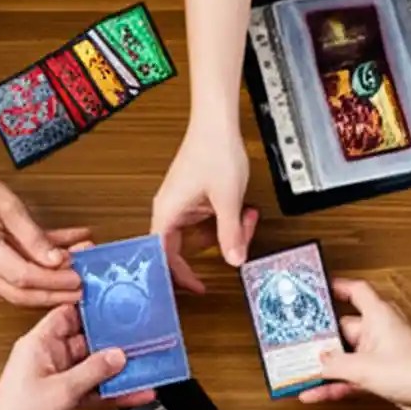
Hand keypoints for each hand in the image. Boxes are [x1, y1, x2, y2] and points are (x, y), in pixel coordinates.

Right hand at [0, 153, 90, 306]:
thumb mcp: (10, 206)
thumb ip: (35, 237)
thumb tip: (58, 261)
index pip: (21, 277)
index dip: (52, 281)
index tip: (76, 280)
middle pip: (17, 293)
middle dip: (52, 294)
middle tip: (79, 291)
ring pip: (15, 288)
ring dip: (47, 281)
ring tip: (75, 269)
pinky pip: (9, 274)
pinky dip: (34, 267)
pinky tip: (60, 253)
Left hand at [0, 305, 155, 409]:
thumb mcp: (62, 390)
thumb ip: (93, 370)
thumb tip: (117, 355)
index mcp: (38, 344)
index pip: (67, 314)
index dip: (91, 308)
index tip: (116, 306)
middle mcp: (47, 357)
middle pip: (85, 341)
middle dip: (112, 342)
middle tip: (139, 338)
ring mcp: (55, 378)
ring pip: (92, 367)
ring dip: (115, 371)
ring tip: (142, 368)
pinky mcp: (62, 398)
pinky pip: (92, 389)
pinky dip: (110, 391)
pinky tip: (133, 393)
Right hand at [151, 118, 257, 293]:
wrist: (218, 122)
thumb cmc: (214, 150)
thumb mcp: (228, 199)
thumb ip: (231, 233)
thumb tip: (234, 259)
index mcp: (167, 212)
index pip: (164, 256)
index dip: (179, 276)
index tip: (197, 287)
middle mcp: (170, 209)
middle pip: (184, 247)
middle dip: (216, 247)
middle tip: (237, 248)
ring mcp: (182, 203)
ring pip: (201, 233)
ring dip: (227, 231)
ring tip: (246, 218)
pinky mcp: (194, 197)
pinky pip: (207, 220)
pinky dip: (227, 219)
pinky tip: (243, 209)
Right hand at [299, 279, 410, 409]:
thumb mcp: (363, 367)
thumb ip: (335, 364)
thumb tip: (319, 362)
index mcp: (379, 315)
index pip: (355, 291)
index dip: (336, 287)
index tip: (318, 290)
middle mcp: (380, 330)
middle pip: (343, 327)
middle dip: (322, 338)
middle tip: (299, 342)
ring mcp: (381, 353)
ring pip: (346, 355)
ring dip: (327, 366)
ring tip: (303, 371)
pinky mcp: (382, 374)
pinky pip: (352, 375)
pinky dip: (336, 383)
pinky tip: (318, 392)